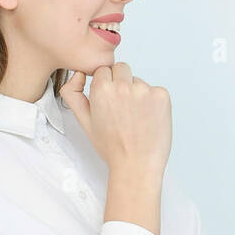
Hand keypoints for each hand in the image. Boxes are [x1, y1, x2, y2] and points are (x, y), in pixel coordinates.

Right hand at [60, 62, 171, 178]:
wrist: (137, 165)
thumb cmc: (112, 147)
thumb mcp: (84, 121)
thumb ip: (72, 94)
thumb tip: (79, 74)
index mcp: (102, 89)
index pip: (103, 70)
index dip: (106, 86)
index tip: (109, 101)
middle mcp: (124, 85)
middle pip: (121, 69)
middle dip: (120, 83)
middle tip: (122, 109)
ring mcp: (145, 90)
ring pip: (138, 81)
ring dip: (137, 93)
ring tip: (135, 118)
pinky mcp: (162, 95)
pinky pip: (155, 90)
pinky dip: (153, 102)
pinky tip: (148, 119)